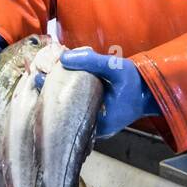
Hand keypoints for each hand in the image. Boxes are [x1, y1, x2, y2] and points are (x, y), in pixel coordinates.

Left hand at [37, 46, 159, 138]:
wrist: (150, 91)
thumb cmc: (136, 82)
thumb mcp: (116, 68)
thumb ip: (92, 61)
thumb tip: (64, 57)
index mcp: (99, 124)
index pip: (65, 114)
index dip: (48, 95)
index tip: (37, 78)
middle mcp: (93, 129)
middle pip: (63, 113)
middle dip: (49, 94)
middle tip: (35, 75)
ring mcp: (93, 125)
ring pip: (67, 110)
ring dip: (56, 93)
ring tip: (41, 76)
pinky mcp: (93, 117)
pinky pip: (74, 107)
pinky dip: (66, 94)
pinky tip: (55, 79)